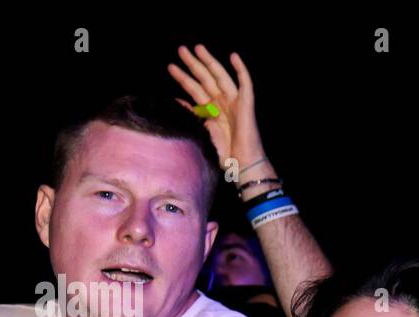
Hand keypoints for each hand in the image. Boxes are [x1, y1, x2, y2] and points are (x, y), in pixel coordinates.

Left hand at [168, 44, 263, 172]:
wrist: (243, 165)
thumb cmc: (225, 156)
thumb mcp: (202, 133)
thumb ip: (190, 117)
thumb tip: (176, 101)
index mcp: (212, 112)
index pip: (195, 90)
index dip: (183, 78)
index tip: (171, 67)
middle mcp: (223, 105)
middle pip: (206, 79)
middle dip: (194, 64)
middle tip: (181, 49)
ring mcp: (235, 103)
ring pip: (221, 77)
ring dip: (210, 62)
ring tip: (198, 48)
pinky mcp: (247, 105)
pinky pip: (245, 84)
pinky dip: (241, 70)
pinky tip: (233, 56)